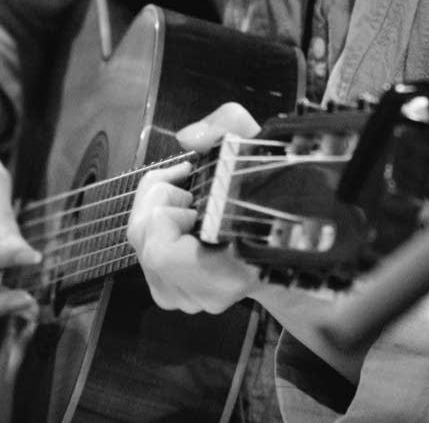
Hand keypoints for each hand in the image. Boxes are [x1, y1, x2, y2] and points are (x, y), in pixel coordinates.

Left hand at [129, 101, 263, 314]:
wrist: (289, 248)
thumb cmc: (277, 199)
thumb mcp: (264, 150)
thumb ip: (230, 128)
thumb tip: (188, 137)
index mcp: (232, 271)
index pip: (163, 252)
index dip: (167, 209)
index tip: (193, 182)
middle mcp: (205, 295)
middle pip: (144, 237)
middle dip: (160, 198)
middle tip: (192, 187)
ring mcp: (185, 300)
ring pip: (139, 242)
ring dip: (156, 208)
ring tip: (190, 199)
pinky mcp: (170, 295)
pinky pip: (142, 251)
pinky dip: (153, 223)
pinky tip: (181, 214)